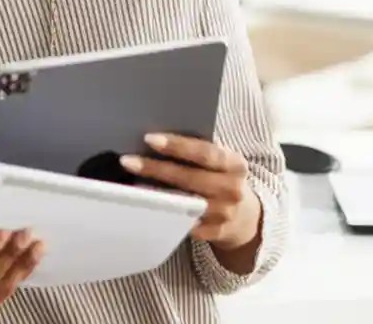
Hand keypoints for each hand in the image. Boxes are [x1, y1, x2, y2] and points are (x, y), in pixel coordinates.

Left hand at [120, 134, 261, 250]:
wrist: (245, 217)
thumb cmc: (220, 178)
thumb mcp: (220, 162)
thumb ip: (198, 152)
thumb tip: (153, 140)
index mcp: (235, 165)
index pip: (205, 153)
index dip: (177, 146)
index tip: (149, 139)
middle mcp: (232, 190)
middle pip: (190, 178)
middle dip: (156, 169)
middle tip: (127, 161)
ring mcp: (224, 214)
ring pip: (185, 203)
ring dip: (155, 194)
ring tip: (130, 185)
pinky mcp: (213, 233)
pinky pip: (183, 223)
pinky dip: (163, 214)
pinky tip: (144, 207)